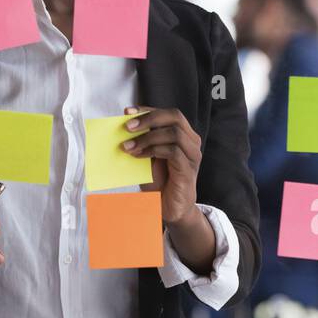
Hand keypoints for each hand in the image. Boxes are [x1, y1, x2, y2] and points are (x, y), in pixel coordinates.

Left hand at [121, 105, 201, 225]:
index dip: (148, 110)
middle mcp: (192, 142)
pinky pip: (173, 151)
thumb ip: (143, 139)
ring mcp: (192, 155)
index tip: (127, 112)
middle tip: (128, 127)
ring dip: (148, 137)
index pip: (168, 113)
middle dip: (149, 118)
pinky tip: (138, 156)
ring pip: (174, 133)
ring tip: (129, 146)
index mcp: (184, 135)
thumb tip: (125, 124)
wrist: (168, 207)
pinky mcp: (188, 169)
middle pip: (175, 117)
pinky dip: (153, 150)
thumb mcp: (149, 155)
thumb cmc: (160, 180)